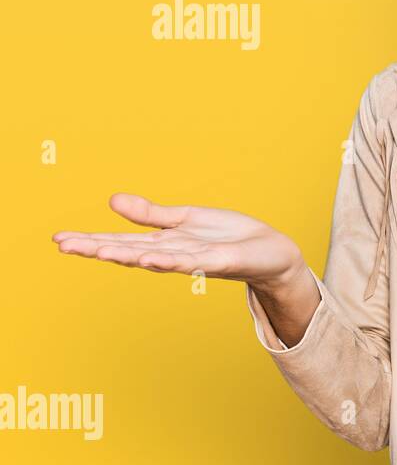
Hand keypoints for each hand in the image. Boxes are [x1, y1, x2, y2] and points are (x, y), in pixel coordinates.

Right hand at [52, 192, 304, 290]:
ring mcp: (195, 261)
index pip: (121, 242)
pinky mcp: (218, 262)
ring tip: (96, 250)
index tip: (59, 239)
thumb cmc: (229, 237)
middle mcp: (174, 255)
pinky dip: (170, 259)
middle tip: (63, 245)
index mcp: (164, 243)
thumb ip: (150, 215)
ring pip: (154, 259)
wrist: (270, 253)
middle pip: (129, 252)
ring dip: (126, 255)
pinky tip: (150, 257)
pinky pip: (191, 262)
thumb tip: (112, 201)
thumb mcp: (185, 220)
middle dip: (96, 248)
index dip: (91, 240)